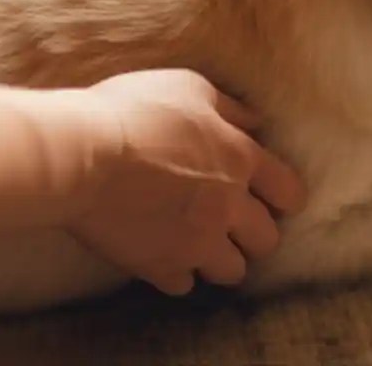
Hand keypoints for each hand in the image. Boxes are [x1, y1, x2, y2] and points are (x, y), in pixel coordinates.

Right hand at [65, 70, 305, 294]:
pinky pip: (184, 284)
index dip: (283, 197)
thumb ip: (229, 108)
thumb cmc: (133, 111)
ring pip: (232, 271)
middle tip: (228, 222)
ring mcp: (196, 242)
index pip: (289, 191)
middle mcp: (228, 206)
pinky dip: (176, 271)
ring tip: (196, 242)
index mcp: (239, 159)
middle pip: (267, 240)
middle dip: (252, 234)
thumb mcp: (188, 87)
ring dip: (218, 258)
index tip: (270, 198)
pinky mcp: (161, 266)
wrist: (82, 154)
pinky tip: (161, 252)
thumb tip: (256, 123)